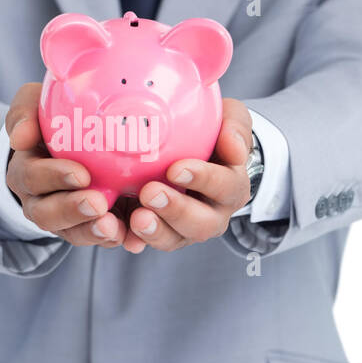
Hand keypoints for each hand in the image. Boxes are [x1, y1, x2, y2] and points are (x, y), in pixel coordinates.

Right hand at [4, 83, 129, 248]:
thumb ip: (24, 113)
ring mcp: (64, 219)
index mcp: (25, 172)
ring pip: (73, 233)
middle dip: (72, 211)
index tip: (81, 174)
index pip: (33, 178)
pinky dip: (115, 239)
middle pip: (48, 215)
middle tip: (98, 204)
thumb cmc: (52, 120)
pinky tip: (132, 238)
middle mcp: (39, 201)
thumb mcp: (34, 105)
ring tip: (114, 227)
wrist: (69, 142)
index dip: (54, 178)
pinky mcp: (88, 227)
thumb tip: (19, 138)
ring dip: (92, 231)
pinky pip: (98, 239)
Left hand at [124, 98, 253, 251]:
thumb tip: (235, 149)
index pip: (225, 186)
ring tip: (137, 218)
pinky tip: (125, 237)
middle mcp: (214, 213)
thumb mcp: (230, 119)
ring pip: (176, 238)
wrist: (195, 151)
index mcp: (232, 186)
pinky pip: (151, 242)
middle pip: (202, 223)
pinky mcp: (164, 234)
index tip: (176, 169)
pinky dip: (137, 242)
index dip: (203, 179)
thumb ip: (236, 128)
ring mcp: (187, 228)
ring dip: (156, 230)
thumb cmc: (213, 134)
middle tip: (150, 193)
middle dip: (176, 210)